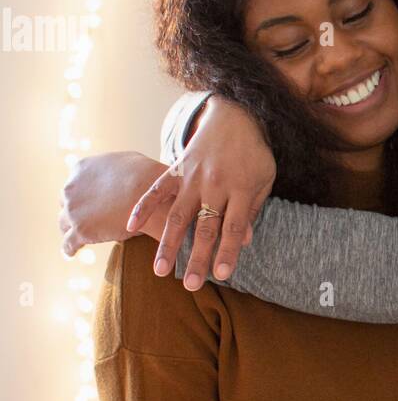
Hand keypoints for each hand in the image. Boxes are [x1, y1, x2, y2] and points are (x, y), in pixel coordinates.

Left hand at [59, 152, 166, 254]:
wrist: (151, 194)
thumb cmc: (146, 175)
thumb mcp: (126, 160)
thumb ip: (112, 165)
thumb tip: (115, 170)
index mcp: (81, 168)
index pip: (75, 183)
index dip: (83, 194)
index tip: (89, 202)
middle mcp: (71, 188)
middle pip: (66, 202)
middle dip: (75, 210)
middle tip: (84, 219)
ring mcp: (73, 210)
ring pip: (63, 223)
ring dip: (69, 229)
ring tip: (75, 238)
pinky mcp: (81, 230)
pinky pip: (68, 243)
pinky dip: (69, 248)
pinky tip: (72, 252)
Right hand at [126, 97, 275, 287]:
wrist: (234, 115)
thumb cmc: (253, 153)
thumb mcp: (264, 178)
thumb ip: (252, 208)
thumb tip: (243, 240)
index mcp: (241, 188)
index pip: (234, 226)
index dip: (228, 251)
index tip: (222, 275)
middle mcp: (215, 184)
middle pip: (205, 227)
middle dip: (197, 258)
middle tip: (191, 285)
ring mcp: (192, 176)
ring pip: (178, 214)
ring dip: (168, 244)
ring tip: (160, 270)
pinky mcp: (176, 168)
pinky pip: (157, 189)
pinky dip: (143, 206)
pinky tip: (131, 226)